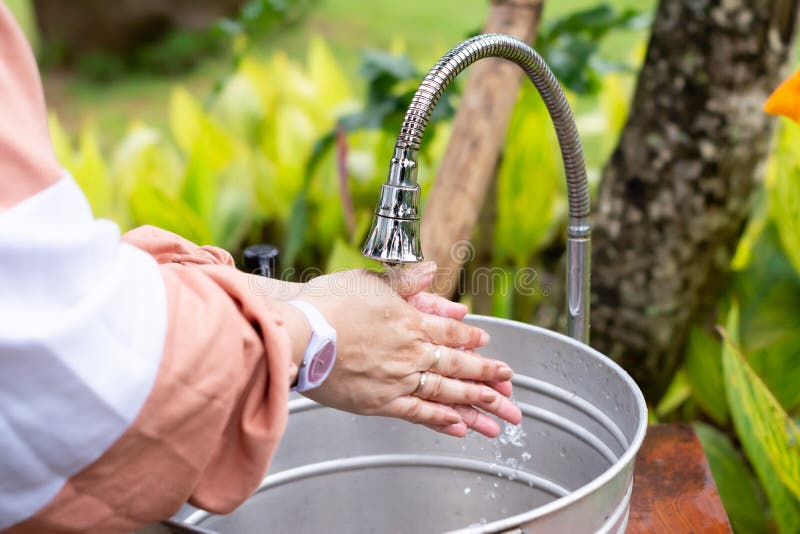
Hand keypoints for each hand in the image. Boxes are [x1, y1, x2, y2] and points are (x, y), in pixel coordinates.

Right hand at [283, 264, 520, 437]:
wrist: (296, 334)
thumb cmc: (326, 304)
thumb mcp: (368, 280)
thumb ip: (404, 279)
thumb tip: (431, 270)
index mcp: (409, 321)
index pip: (450, 333)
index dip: (471, 340)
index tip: (487, 345)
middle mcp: (410, 352)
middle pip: (458, 366)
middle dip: (488, 377)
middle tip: (511, 387)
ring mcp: (397, 379)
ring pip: (446, 393)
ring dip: (476, 405)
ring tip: (500, 416)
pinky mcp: (379, 402)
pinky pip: (417, 413)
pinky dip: (440, 421)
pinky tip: (460, 427)